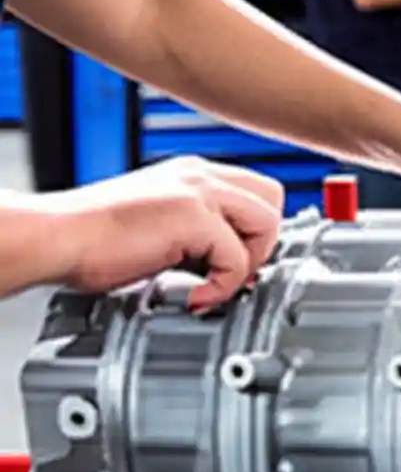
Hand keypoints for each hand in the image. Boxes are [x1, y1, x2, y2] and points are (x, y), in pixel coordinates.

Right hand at [40, 157, 283, 309]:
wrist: (56, 237)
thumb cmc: (94, 240)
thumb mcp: (161, 225)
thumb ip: (199, 232)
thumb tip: (231, 261)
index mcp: (194, 174)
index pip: (257, 193)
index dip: (257, 232)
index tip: (237, 264)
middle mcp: (201, 175)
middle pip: (274, 201)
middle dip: (263, 244)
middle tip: (233, 275)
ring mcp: (200, 191)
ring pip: (267, 225)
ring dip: (248, 265)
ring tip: (215, 285)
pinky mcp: (194, 217)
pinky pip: (237, 258)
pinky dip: (223, 286)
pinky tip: (195, 296)